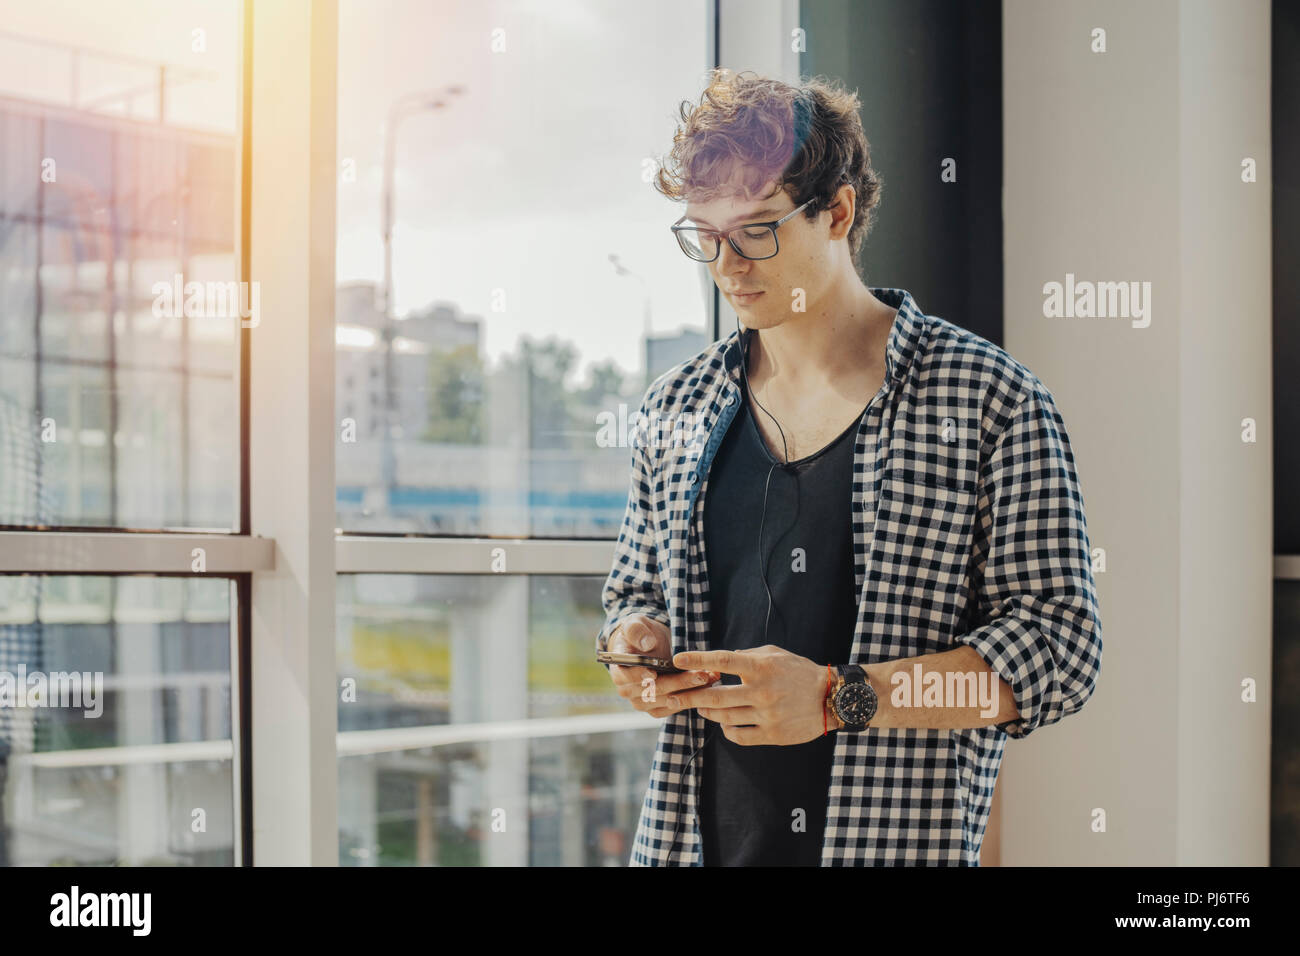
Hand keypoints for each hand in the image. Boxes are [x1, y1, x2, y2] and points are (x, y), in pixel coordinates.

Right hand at [605, 614, 719, 717]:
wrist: (647, 645)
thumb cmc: (639, 633)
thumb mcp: (635, 623)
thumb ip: (637, 631)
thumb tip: (647, 644)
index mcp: (618, 669)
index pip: (625, 676)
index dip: (638, 675)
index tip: (653, 672)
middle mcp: (627, 690)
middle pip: (651, 691)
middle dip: (677, 683)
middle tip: (700, 674)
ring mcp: (641, 701)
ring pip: (666, 700)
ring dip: (689, 692)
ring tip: (708, 678)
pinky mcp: (656, 708)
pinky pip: (673, 707)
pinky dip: (690, 699)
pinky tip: (705, 687)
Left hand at [665, 645, 829, 745]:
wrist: (831, 698)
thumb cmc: (799, 672)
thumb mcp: (774, 654)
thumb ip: (747, 655)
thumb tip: (720, 660)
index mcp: (761, 667)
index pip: (722, 660)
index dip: (697, 660)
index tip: (677, 659)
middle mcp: (762, 691)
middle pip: (715, 697)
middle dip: (690, 696)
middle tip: (674, 695)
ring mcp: (766, 715)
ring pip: (724, 717)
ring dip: (707, 712)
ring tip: (701, 707)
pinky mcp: (772, 735)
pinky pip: (739, 736)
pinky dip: (727, 730)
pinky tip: (725, 723)